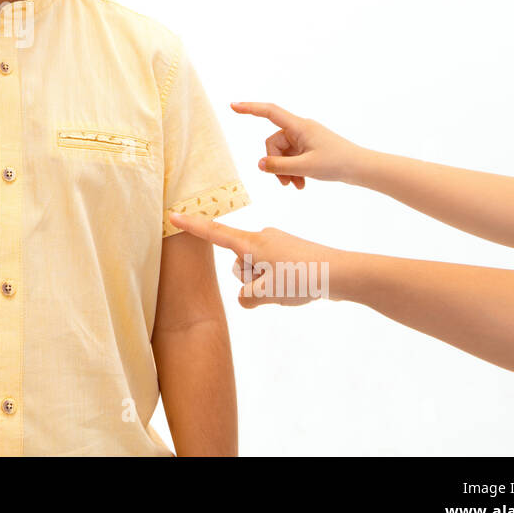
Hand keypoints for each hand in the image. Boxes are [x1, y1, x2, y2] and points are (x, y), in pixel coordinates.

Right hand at [168, 211, 340, 306]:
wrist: (341, 273)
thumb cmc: (301, 278)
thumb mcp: (267, 292)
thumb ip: (246, 297)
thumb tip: (245, 298)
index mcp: (252, 243)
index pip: (215, 233)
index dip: (192, 226)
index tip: (172, 215)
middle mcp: (262, 238)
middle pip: (239, 263)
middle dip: (249, 279)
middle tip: (275, 286)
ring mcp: (277, 244)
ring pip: (257, 269)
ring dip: (266, 283)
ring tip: (290, 287)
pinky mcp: (290, 253)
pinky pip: (273, 270)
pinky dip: (278, 282)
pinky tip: (297, 287)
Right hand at [230, 102, 366, 188]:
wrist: (361, 168)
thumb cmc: (337, 163)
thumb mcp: (305, 167)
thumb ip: (280, 166)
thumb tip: (260, 165)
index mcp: (299, 126)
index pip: (269, 112)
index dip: (250, 108)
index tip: (233, 106)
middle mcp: (300, 129)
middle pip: (274, 143)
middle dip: (276, 164)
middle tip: (285, 182)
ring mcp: (305, 139)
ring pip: (282, 154)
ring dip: (285, 171)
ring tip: (295, 186)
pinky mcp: (309, 148)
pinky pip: (292, 158)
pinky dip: (294, 171)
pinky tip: (301, 185)